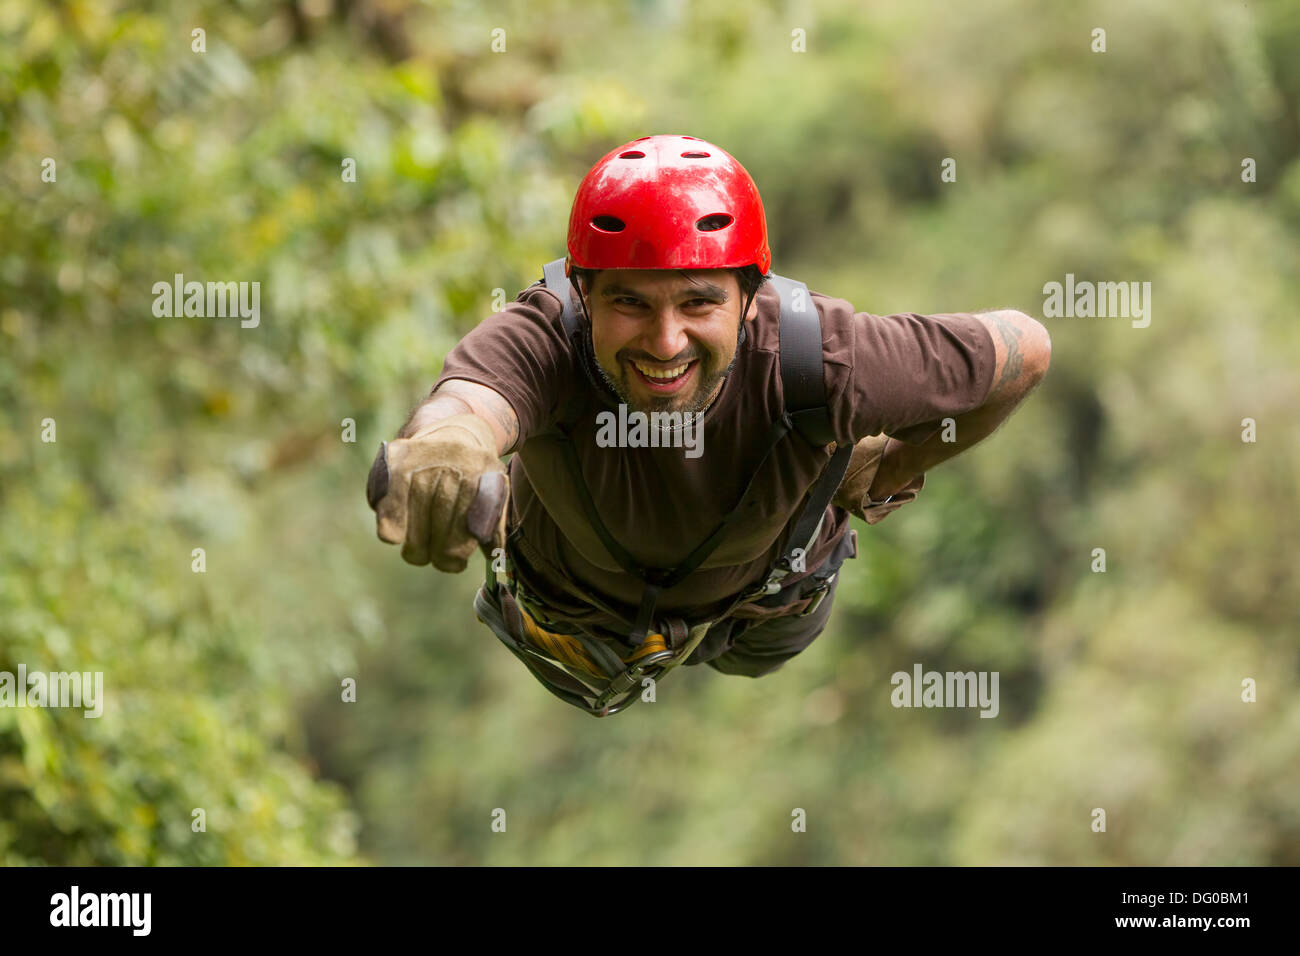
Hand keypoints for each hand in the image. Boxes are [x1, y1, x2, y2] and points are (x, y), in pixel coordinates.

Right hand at [365, 414, 507, 571]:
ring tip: (418, 555)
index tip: (455, 563)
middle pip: (443, 517)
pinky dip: (391, 523)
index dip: (460, 546)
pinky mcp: (398, 457)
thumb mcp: (493, 490)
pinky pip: (391, 500)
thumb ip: (494, 523)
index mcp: (483, 466)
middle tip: (438, 562)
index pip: (473, 515)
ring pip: (417, 513)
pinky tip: (394, 537)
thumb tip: (494, 558)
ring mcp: (425, 455)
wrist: (452, 428)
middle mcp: (455, 457)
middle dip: (439, 551)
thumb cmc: (474, 474)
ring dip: (416, 545)